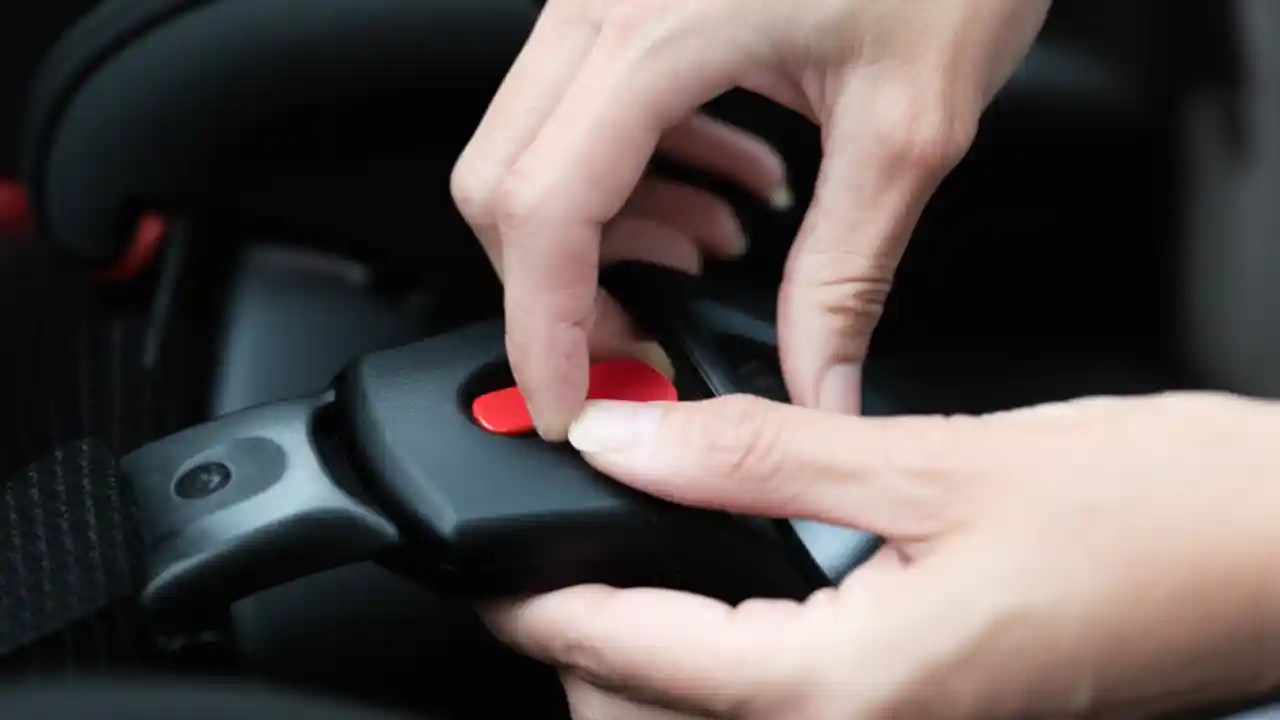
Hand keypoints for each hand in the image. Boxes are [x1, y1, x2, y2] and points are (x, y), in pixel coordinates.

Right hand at [451, 0, 1049, 438]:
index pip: (542, 210)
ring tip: (713, 248)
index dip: (542, 329)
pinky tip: (727, 183)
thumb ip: (846, 276)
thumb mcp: (908, 127)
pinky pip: (586, 109)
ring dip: (608, 230)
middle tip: (639, 341)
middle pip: (506, 186)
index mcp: (653, 30)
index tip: (572, 404)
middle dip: (558, 291)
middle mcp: (602, 4)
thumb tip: (815, 386)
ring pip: (537, 150)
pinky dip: (637, 172)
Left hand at [486, 392, 1279, 717]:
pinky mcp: (922, 710)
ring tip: (626, 548)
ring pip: (712, 715)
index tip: (487, 563)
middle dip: (582, 638)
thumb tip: (630, 439)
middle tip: (553, 542)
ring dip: (647, 646)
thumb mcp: (938, 462)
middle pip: (654, 712)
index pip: (638, 657)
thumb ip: (764, 456)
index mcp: (854, 685)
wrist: (1278, 554)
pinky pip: (778, 699)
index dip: (543, 604)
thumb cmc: (1158, 518)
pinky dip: (719, 645)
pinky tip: (721, 576)